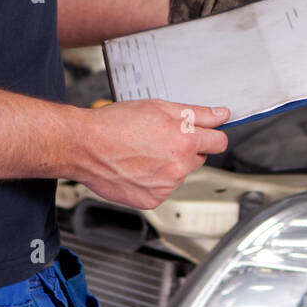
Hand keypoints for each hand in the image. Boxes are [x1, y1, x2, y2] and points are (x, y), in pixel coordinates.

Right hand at [76, 99, 228, 209]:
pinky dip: (154, 180)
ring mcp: (166, 186)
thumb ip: (196, 113)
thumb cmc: (116, 124)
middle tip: (159, 138)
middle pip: (198, 158)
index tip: (207, 134)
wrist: (85, 146)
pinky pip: (163, 189)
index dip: (212, 135)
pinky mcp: (152, 200)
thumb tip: (221, 115)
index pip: (219, 141)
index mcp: (185, 140)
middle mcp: (179, 166)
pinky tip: (137, 167)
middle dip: (186, 148)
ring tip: (143, 152)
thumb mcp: (158, 107)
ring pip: (180, 174)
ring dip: (169, 165)